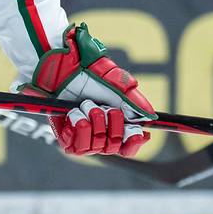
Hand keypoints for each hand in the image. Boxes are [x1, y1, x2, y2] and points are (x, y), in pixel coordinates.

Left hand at [23, 24, 156, 156]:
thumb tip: (150, 117)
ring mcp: (81, 137)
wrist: (62, 67)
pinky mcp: (65, 138)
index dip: (133, 142)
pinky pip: (78, 145)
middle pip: (114, 146)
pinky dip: (79, 126)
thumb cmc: (88, 72)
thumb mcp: (116, 83)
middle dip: (112, 124)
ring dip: (94, 121)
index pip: (127, 146)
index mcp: (113, 124)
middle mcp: (98, 134)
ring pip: (97, 145)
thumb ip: (134, 101)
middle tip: (104, 107)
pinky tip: (75, 113)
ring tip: (86, 105)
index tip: (136, 131)